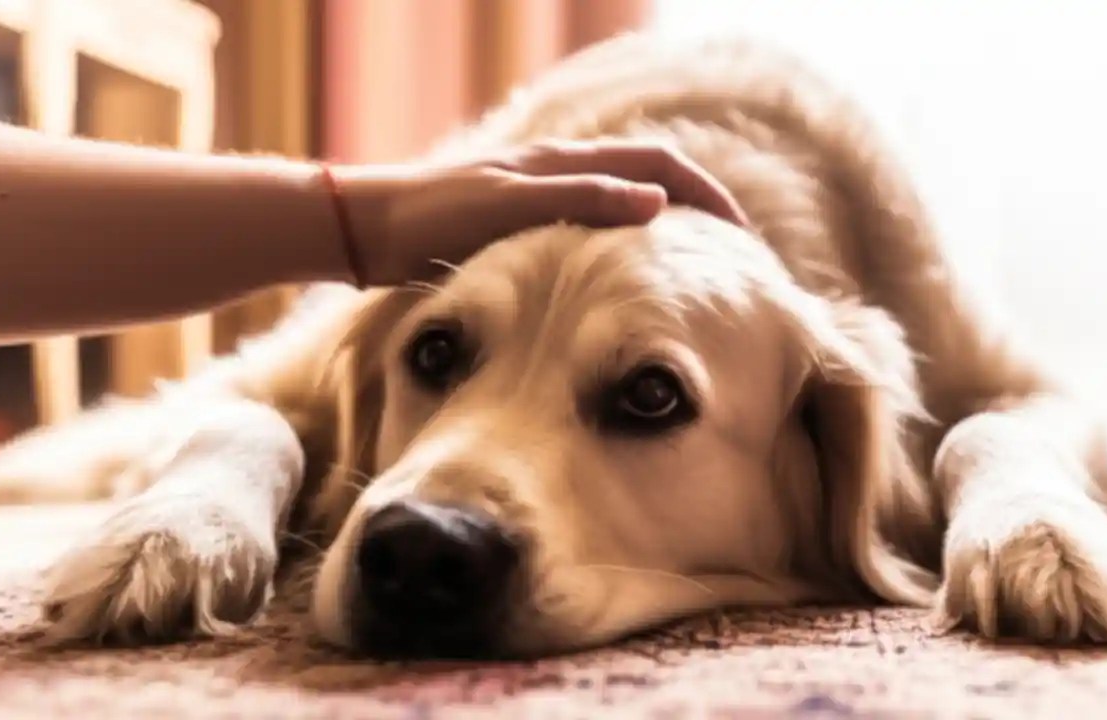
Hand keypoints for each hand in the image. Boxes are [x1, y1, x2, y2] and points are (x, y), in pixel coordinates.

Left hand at [332, 139, 748, 285]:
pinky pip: (593, 226)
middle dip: (697, 210)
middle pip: (650, 179)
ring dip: (665, 226)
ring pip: (624, 202)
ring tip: (692, 269)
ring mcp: (542, 194)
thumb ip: (581, 199)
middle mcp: (560, 170)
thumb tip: (658, 204)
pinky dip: (625, 244)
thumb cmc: (432, 217)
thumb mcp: (510, 207)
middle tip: (732, 255)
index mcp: (564, 161)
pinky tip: (625, 280)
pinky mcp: (522, 221)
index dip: (707, 197)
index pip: (661, 166)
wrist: (364, 226)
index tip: (742, 238)